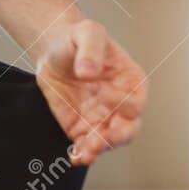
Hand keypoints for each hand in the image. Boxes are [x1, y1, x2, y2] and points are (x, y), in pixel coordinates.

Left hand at [34, 18, 147, 165]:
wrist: (53, 50)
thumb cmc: (77, 38)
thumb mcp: (86, 33)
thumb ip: (90, 50)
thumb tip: (87, 73)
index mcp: (131, 82)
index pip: (135, 102)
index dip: (122, 103)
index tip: (104, 95)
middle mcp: (121, 105)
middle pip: (128, 130)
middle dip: (114, 138)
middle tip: (97, 140)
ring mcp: (103, 119)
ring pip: (109, 142)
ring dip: (98, 150)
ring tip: (83, 153)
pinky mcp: (82, 127)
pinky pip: (87, 145)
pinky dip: (83, 153)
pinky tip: (74, 156)